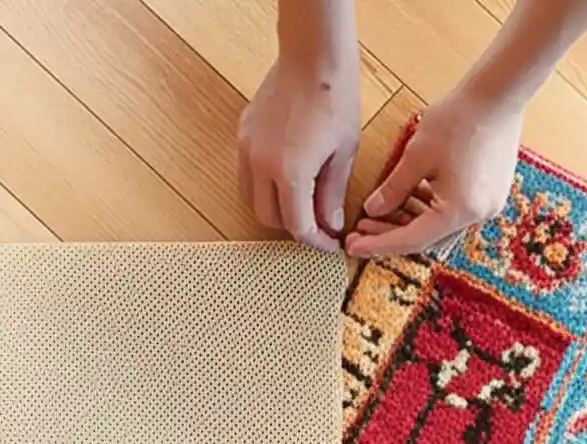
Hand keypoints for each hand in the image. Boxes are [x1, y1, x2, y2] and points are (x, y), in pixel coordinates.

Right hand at [238, 56, 360, 250]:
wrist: (312, 58)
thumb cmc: (335, 98)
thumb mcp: (344, 151)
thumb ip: (333, 193)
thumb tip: (331, 225)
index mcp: (290, 172)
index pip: (297, 226)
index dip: (314, 241)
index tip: (329, 243)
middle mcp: (260, 165)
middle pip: (268, 218)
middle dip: (292, 227)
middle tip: (317, 224)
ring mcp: (246, 150)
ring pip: (252, 199)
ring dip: (274, 207)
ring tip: (301, 200)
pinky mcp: (242, 136)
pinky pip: (247, 174)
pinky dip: (264, 185)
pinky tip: (286, 176)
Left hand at [346, 91, 523, 256]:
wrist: (499, 93)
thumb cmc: (457, 120)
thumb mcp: (415, 157)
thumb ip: (392, 190)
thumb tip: (371, 211)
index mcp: (459, 211)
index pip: (411, 240)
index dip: (378, 245)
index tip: (352, 246)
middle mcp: (478, 215)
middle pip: (425, 236)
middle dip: (389, 233)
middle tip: (358, 230)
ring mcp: (488, 204)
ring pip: (438, 224)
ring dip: (407, 220)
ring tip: (376, 211)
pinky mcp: (490, 192)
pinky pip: (452, 210)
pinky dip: (427, 207)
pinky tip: (405, 195)